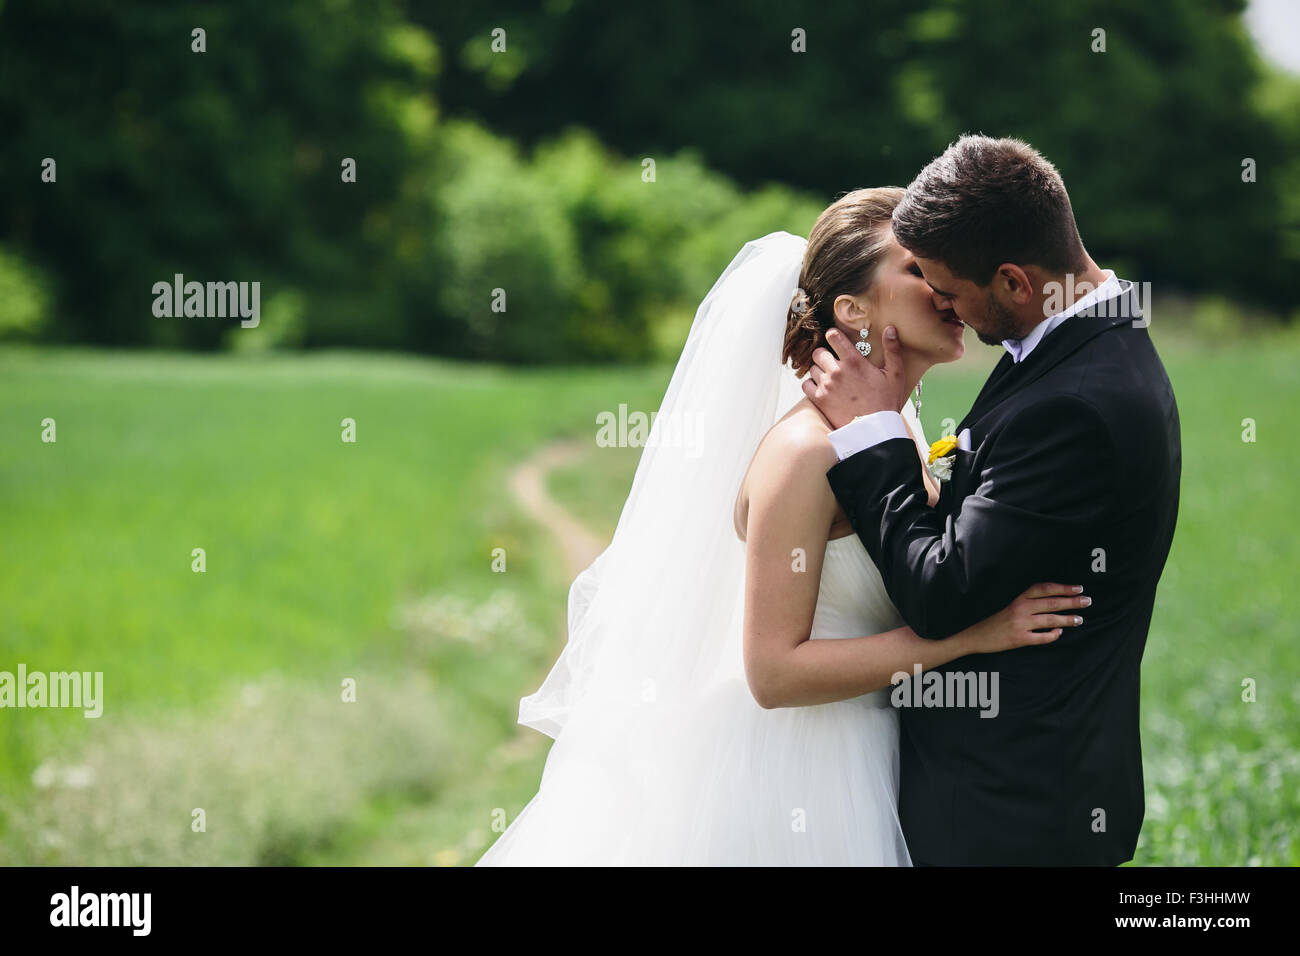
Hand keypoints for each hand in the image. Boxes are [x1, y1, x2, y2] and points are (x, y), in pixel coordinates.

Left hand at [801, 326, 907, 428]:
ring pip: (812, 368)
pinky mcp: (819, 400)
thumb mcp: (895, 374)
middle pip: (818, 352)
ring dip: (819, 371)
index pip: (833, 336)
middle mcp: (837, 371)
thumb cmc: (886, 402)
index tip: (835, 341)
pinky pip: (805, 385)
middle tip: (833, 363)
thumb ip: (892, 350)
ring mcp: (826, 385)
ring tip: (830, 379)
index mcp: (854, 361)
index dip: (833, 336)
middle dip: (824, 355)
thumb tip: (890, 329)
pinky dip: (811, 385)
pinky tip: (822, 389)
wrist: (874, 430)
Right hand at [963, 582, 1090, 654]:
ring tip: (1080, 619)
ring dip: (1067, 619)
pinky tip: (1059, 632)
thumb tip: (1057, 601)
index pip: (1044, 589)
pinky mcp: (1020, 639)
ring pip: (1050, 620)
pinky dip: (1053, 634)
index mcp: (1019, 598)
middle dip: (1072, 602)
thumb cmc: (998, 621)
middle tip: (1087, 601)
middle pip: (1051, 602)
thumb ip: (1031, 603)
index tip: (1078, 588)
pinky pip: (1042, 637)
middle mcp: (1020, 608)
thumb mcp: (1012, 606)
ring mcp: (1020, 624)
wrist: (977, 636)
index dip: (1063, 588)